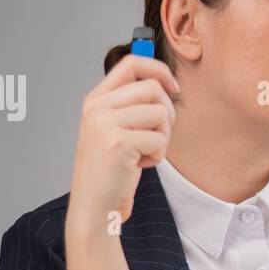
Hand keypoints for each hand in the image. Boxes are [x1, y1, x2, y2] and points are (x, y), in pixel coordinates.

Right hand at [68, 54, 179, 229]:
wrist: (94, 206)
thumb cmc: (110, 170)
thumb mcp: (114, 129)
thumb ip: (132, 105)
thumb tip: (165, 83)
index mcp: (96, 99)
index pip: (131, 63)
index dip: (159, 70)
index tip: (174, 88)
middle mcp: (97, 107)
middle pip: (152, 88)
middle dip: (167, 113)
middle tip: (157, 136)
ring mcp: (105, 124)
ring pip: (160, 113)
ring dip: (163, 137)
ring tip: (144, 152)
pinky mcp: (119, 143)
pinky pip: (160, 140)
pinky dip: (158, 156)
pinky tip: (140, 165)